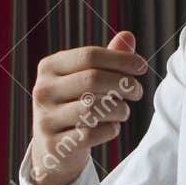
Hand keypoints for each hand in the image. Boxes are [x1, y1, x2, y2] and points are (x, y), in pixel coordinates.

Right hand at [29, 30, 148, 184]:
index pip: (89, 55)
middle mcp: (43, 90)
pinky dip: (109, 131)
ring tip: (123, 111)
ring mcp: (45, 118)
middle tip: (137, 92)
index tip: (142, 67)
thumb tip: (128, 36)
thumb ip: (107, 59)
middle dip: (123, 84)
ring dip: (119, 109)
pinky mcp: (52, 145)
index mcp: (49, 67)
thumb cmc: (75, 106)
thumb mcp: (87, 79)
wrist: (52, 148)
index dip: (121, 59)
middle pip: (92, 79)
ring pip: (92, 108)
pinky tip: (111, 128)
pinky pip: (90, 135)